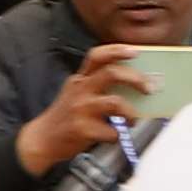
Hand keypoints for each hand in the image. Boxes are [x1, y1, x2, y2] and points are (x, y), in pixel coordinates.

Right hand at [14, 35, 174, 174]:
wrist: (43, 139)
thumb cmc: (66, 116)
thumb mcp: (77, 93)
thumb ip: (98, 85)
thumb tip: (134, 85)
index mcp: (80, 79)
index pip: (97, 56)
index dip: (117, 51)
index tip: (135, 51)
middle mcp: (80, 90)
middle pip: (112, 73)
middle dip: (136, 79)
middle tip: (148, 88)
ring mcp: (81, 109)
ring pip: (116, 103)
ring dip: (131, 113)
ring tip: (133, 120)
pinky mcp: (82, 129)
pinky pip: (111, 131)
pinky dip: (117, 135)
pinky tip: (113, 137)